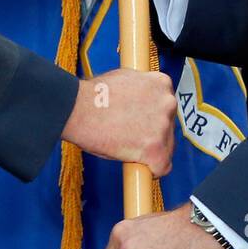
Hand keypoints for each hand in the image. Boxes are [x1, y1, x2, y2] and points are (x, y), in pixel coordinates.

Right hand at [61, 68, 175, 176]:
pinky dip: (152, 170)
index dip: (154, 118)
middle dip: (154, 134)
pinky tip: (139, 166)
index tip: (144, 124)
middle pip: (169, 127)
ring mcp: (162, 127)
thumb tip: (142, 100)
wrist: (78, 109)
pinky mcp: (155, 149)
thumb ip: (142, 90)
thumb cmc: (94, 95)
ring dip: (151, 151)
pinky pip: (162, 167)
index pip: (168, 106)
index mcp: (161, 84)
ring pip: (167, 148)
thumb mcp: (125, 78)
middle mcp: (167, 103)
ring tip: (129, 148)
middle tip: (132, 137)